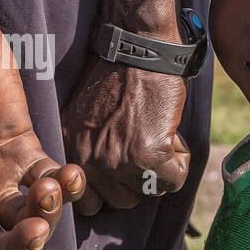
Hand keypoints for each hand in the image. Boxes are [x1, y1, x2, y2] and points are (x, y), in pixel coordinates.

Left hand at [61, 59, 188, 215]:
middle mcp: (86, 160)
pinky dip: (180, 161)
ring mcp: (116, 161)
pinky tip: (174, 137)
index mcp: (68, 149)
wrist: (137, 48)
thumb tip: (110, 177)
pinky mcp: (147, 155)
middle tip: (147, 149)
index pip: (86, 201)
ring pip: (148, 192)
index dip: (109, 187)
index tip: (122, 167)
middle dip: (137, 180)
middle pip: (120, 201)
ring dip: (160, 171)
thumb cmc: (116, 72)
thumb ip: (91, 146)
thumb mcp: (85, 114)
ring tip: (161, 138)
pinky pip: (173, 179)